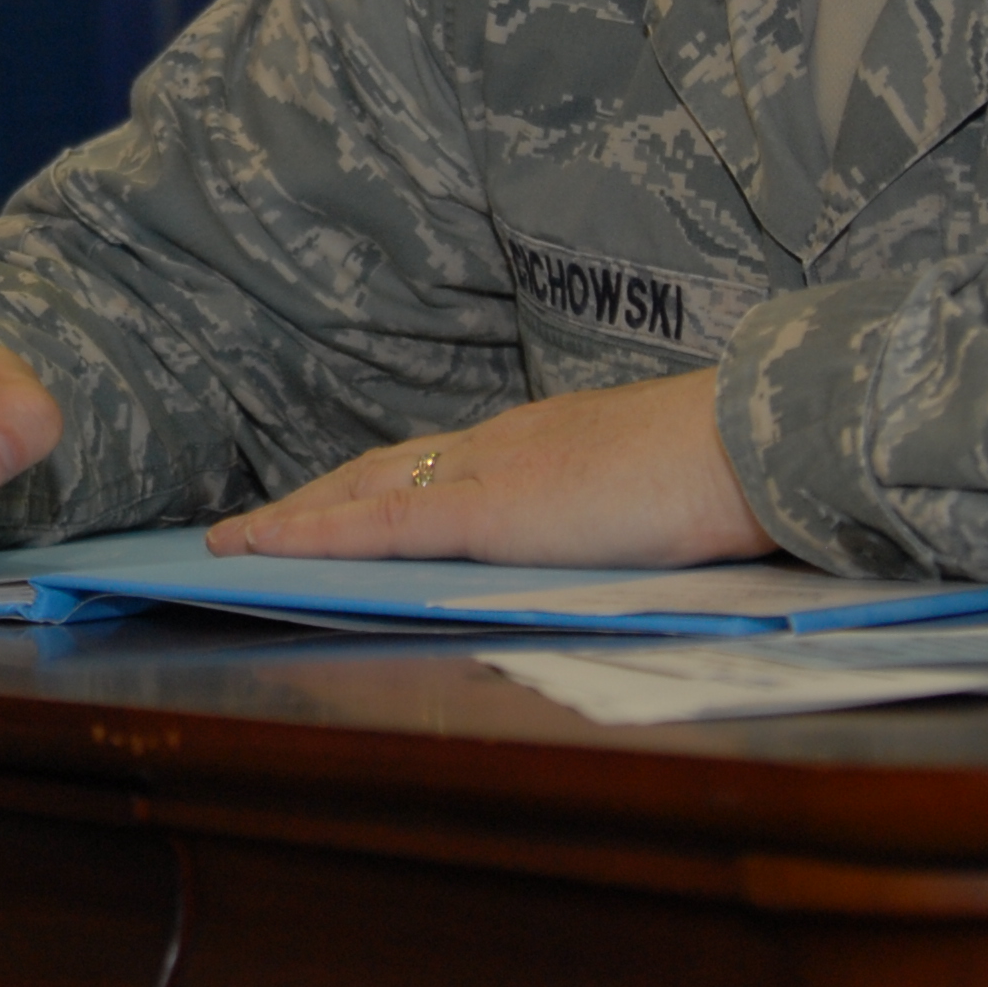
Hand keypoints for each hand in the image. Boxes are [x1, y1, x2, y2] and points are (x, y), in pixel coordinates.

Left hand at [206, 371, 773, 567]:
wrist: (748, 445)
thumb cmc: (724, 473)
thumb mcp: (653, 489)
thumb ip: (613, 508)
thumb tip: (609, 533)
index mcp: (542, 441)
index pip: (437, 462)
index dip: (378, 482)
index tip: (337, 497)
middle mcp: (499, 445)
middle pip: (382, 468)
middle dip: (317, 498)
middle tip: (258, 525)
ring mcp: (487, 474)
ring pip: (363, 490)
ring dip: (297, 516)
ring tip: (239, 542)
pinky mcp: (485, 511)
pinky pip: (377, 523)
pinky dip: (315, 533)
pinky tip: (267, 546)